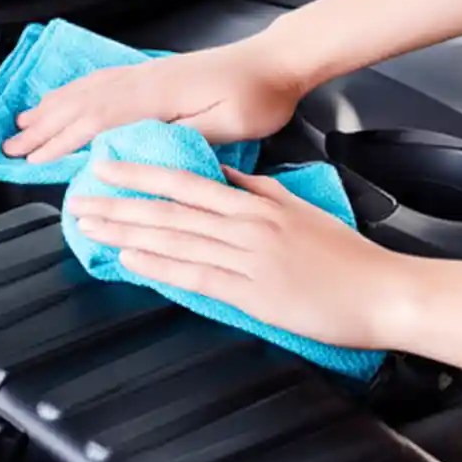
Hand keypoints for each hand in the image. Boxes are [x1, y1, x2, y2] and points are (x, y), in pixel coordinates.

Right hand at [2, 34, 304, 162]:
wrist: (276, 61)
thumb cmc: (259, 94)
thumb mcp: (229, 124)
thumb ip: (185, 135)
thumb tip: (141, 146)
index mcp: (158, 95)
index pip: (97, 121)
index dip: (61, 142)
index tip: (33, 161)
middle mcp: (144, 80)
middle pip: (81, 104)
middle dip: (43, 128)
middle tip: (11, 148)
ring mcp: (146, 74)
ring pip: (87, 90)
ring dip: (52, 108)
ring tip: (24, 124)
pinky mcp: (154, 74)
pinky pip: (102, 81)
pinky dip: (75, 92)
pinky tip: (65, 99)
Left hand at [67, 162, 422, 349]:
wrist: (382, 291)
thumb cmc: (344, 256)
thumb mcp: (298, 209)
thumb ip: (256, 191)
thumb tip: (222, 173)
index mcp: (256, 205)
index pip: (186, 182)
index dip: (142, 173)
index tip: (107, 167)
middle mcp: (246, 226)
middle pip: (170, 209)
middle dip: (120, 202)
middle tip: (79, 199)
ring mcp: (248, 259)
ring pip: (176, 239)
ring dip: (128, 231)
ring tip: (92, 226)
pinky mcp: (253, 294)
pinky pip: (197, 275)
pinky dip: (160, 265)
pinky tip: (131, 258)